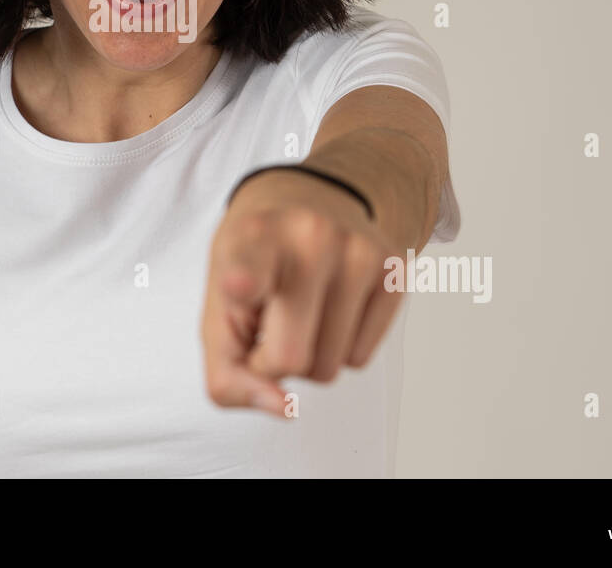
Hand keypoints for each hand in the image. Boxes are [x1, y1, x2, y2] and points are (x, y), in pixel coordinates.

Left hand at [200, 167, 414, 416]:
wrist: (303, 202)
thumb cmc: (252, 268)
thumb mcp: (217, 311)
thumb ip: (229, 376)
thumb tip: (285, 409)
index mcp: (252, 237)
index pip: (249, 265)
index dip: (243, 281)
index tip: (239, 285)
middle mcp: (310, 236)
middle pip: (291, 357)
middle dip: (274, 361)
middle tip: (269, 320)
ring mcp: (359, 249)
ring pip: (332, 366)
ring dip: (310, 356)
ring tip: (301, 308)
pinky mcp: (394, 269)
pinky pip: (362, 357)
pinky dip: (340, 348)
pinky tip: (330, 307)